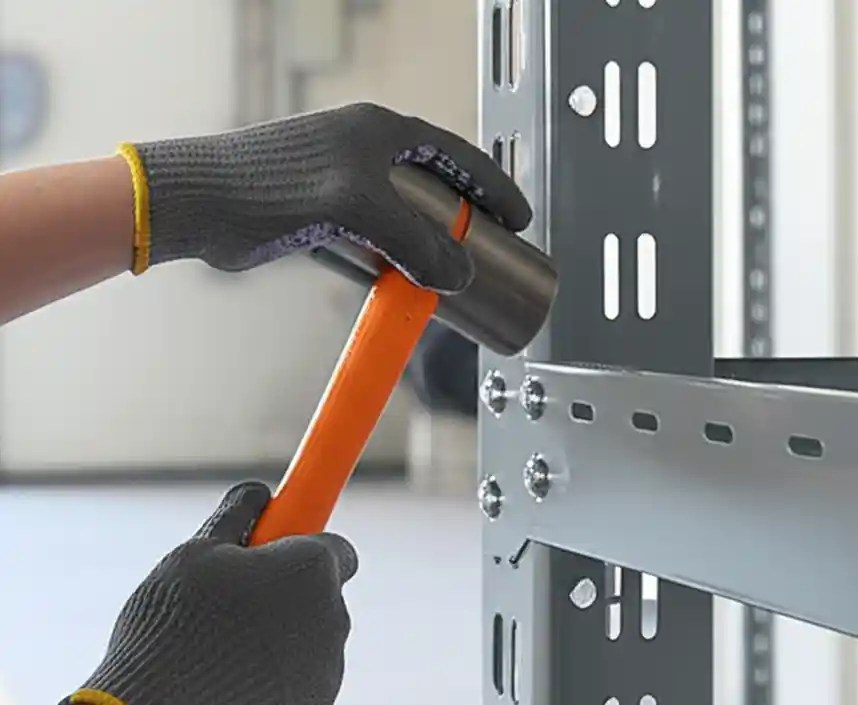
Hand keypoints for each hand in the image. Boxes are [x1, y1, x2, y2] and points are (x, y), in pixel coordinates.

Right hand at [56, 482, 357, 704]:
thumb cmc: (173, 628)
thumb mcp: (193, 555)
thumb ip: (235, 518)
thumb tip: (258, 493)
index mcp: (312, 568)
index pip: (336, 550)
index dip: (303, 551)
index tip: (277, 557)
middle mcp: (334, 617)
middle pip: (319, 599)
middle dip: (284, 600)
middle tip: (231, 610)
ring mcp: (329, 670)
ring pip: (308, 645)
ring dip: (278, 644)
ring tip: (219, 655)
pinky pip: (300, 686)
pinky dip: (275, 685)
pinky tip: (233, 688)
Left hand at [119, 102, 530, 291]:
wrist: (201, 203)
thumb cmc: (273, 187)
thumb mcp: (361, 211)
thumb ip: (417, 243)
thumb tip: (459, 277)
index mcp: (380, 130)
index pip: (456, 155)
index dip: (493, 187)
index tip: (517, 219)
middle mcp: (361, 148)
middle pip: (433, 184)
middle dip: (463, 220)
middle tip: (487, 250)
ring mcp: (338, 178)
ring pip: (401, 214)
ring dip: (425, 244)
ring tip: (449, 273)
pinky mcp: (317, 210)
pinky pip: (371, 235)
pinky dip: (390, 258)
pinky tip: (399, 283)